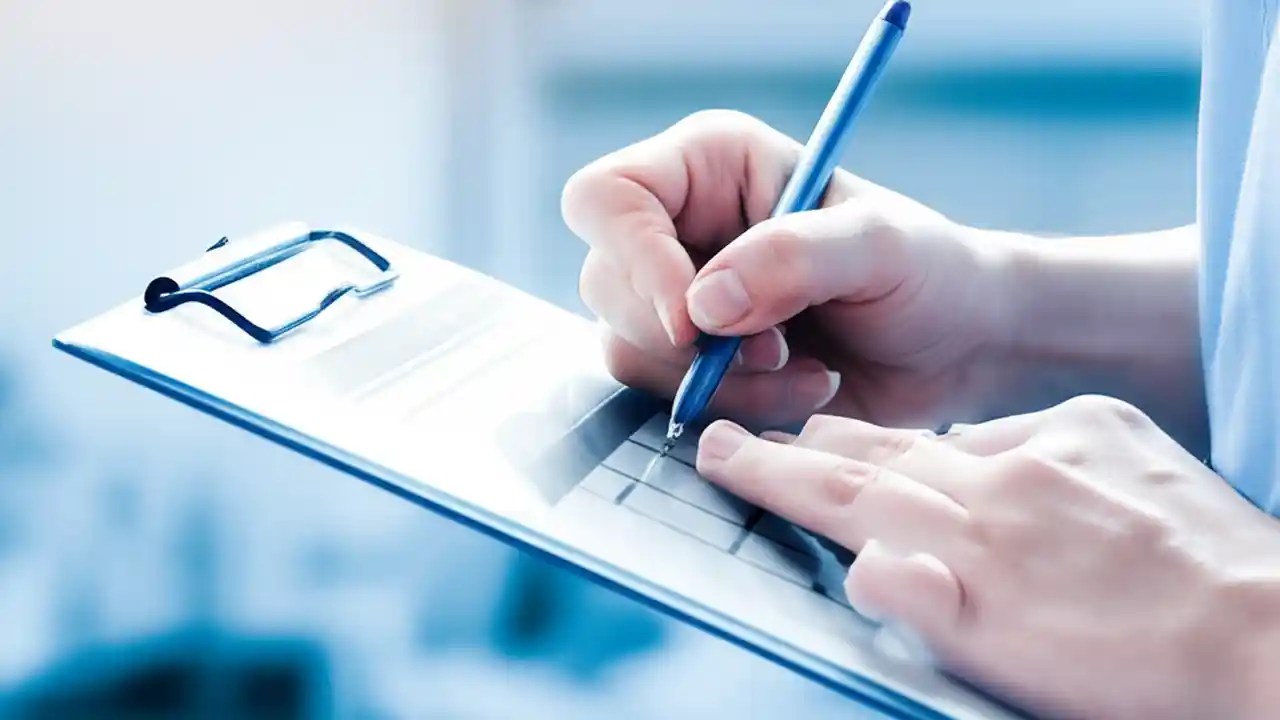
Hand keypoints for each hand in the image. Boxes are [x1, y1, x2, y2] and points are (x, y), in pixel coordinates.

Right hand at [562, 110, 1011, 428]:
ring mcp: (678, 298)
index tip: (695, 320)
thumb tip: (701, 306)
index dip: (635, 259)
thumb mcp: (879, 248)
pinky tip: (797, 393)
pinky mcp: (691, 363)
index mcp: (709, 166)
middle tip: (778, 350)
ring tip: (804, 373)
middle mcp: (678, 226)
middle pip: (606, 283)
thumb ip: (794, 258)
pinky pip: (661, 397)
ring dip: (718, 382)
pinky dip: (730, 409)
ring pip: (629, 350)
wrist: (958, 347)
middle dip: (688, 339)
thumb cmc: (929, 272)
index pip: (608, 198)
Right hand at [694, 395, 1279, 719]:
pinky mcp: (1098, 423)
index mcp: (966, 546)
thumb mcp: (1018, 665)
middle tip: (745, 433)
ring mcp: (1049, 444)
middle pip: (872, 454)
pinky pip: (1014, 431)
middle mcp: (996, 482)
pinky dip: (984, 451)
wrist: (1264, 626)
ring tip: (832, 442)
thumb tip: (863, 567)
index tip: (718, 448)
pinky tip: (978, 469)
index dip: (771, 473)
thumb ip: (931, 609)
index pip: (841, 497)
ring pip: (935, 439)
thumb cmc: (1135, 669)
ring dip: (877, 444)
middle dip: (802, 446)